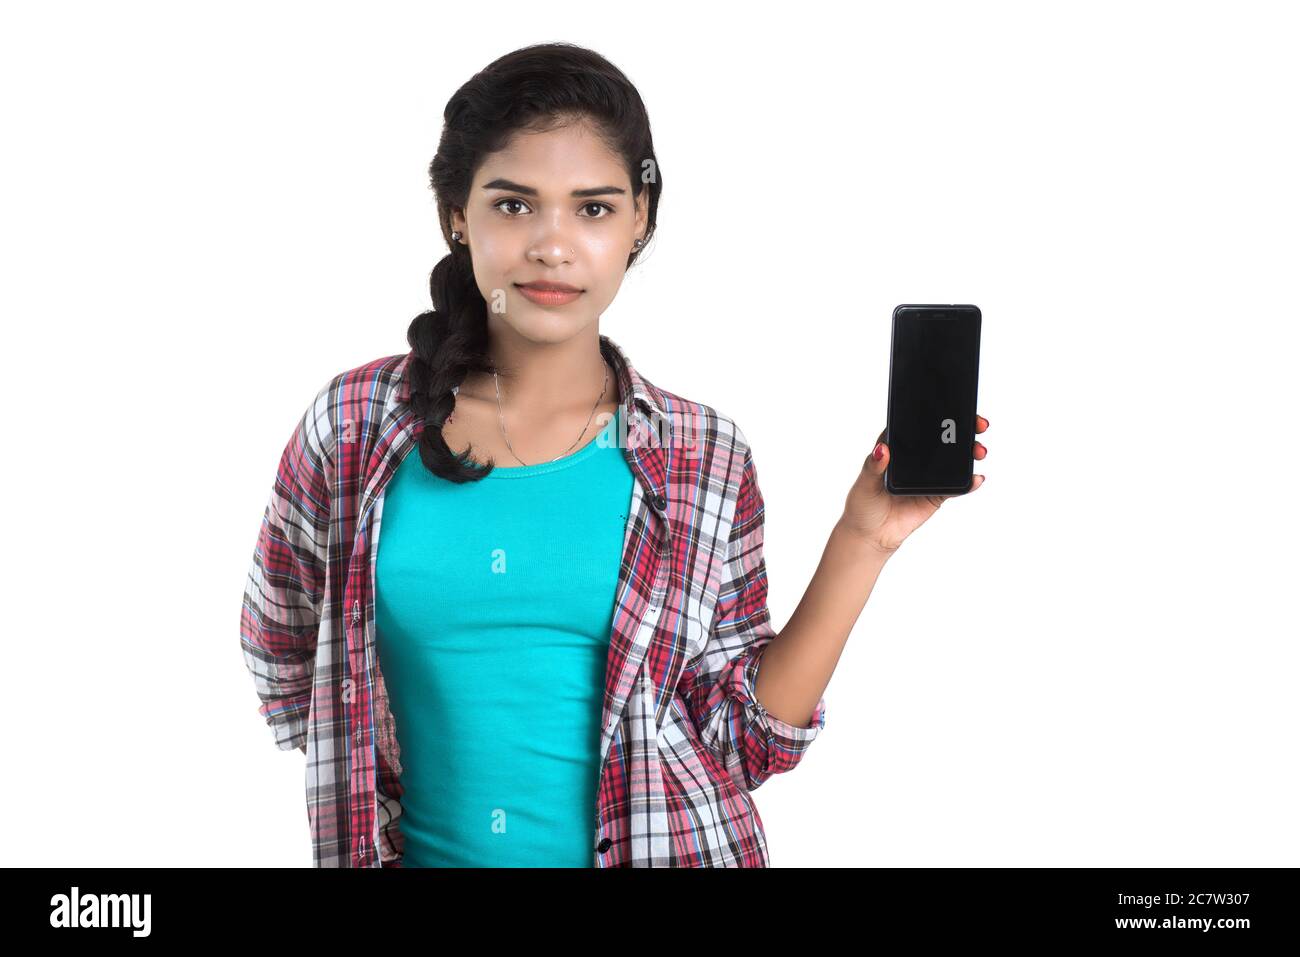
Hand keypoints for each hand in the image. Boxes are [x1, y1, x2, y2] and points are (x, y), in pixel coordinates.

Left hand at [841, 415, 988, 553]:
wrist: (871, 536)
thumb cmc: (862, 505)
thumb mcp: (864, 482)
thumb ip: (873, 466)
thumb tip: (882, 448)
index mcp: (898, 449)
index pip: (919, 426)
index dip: (936, 414)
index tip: (952, 405)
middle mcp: (916, 459)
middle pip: (943, 438)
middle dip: (964, 428)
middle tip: (977, 424)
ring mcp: (929, 477)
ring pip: (954, 459)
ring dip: (970, 452)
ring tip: (978, 450)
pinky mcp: (937, 495)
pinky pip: (956, 487)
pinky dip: (968, 482)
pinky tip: (976, 478)